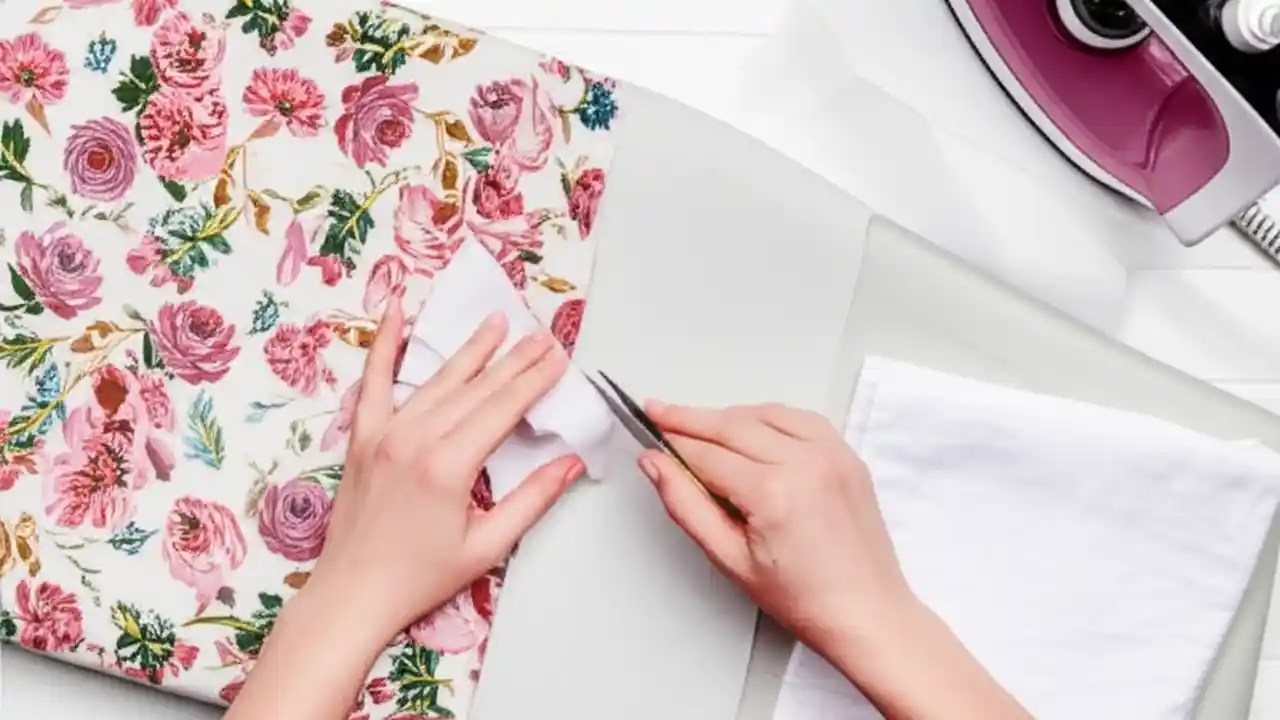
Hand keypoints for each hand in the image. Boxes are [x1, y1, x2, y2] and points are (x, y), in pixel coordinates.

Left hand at [227, 295, 583, 719]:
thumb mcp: (488, 545)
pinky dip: (384, 345)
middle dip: (514, 360)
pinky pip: (374, 381)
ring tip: (497, 323)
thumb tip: (570, 463)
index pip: (503, 408)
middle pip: (477, 388)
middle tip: (542, 336)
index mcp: (448, 466)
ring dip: (471, 349)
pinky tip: (395, 312)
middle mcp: (415, 440)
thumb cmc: (420, 577)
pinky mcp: (362, 437)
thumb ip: (532, 499)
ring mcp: (384, 434)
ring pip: (437, 380)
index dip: (534, 380)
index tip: (558, 358)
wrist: (354, 593)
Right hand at [636, 402, 906, 656]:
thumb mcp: (730, 559)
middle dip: (690, 418)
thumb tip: (656, 465)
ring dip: (728, 414)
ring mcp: (832, 454)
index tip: (650, 432)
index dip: (672, 442)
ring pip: (765, 413)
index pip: (706, 454)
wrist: (866, 613)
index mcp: (774, 492)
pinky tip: (749, 425)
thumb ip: (686, 505)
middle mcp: (806, 463)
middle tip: (660, 412)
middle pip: (732, 425)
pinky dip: (769, 416)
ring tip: (698, 422)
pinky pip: (801, 418)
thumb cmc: (806, 598)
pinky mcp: (847, 455)